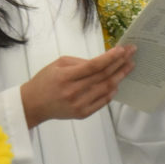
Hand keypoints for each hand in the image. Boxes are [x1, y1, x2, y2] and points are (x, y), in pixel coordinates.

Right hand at [20, 45, 135, 127]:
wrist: (33, 104)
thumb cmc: (45, 81)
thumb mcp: (58, 64)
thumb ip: (79, 62)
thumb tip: (101, 61)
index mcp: (66, 77)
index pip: (94, 66)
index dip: (110, 57)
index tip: (122, 50)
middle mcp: (73, 92)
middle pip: (103, 76)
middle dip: (120, 64)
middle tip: (131, 54)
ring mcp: (79, 104)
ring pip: (105, 89)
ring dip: (119, 77)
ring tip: (129, 66)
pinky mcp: (82, 114)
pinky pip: (102, 102)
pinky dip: (111, 92)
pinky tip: (118, 83)